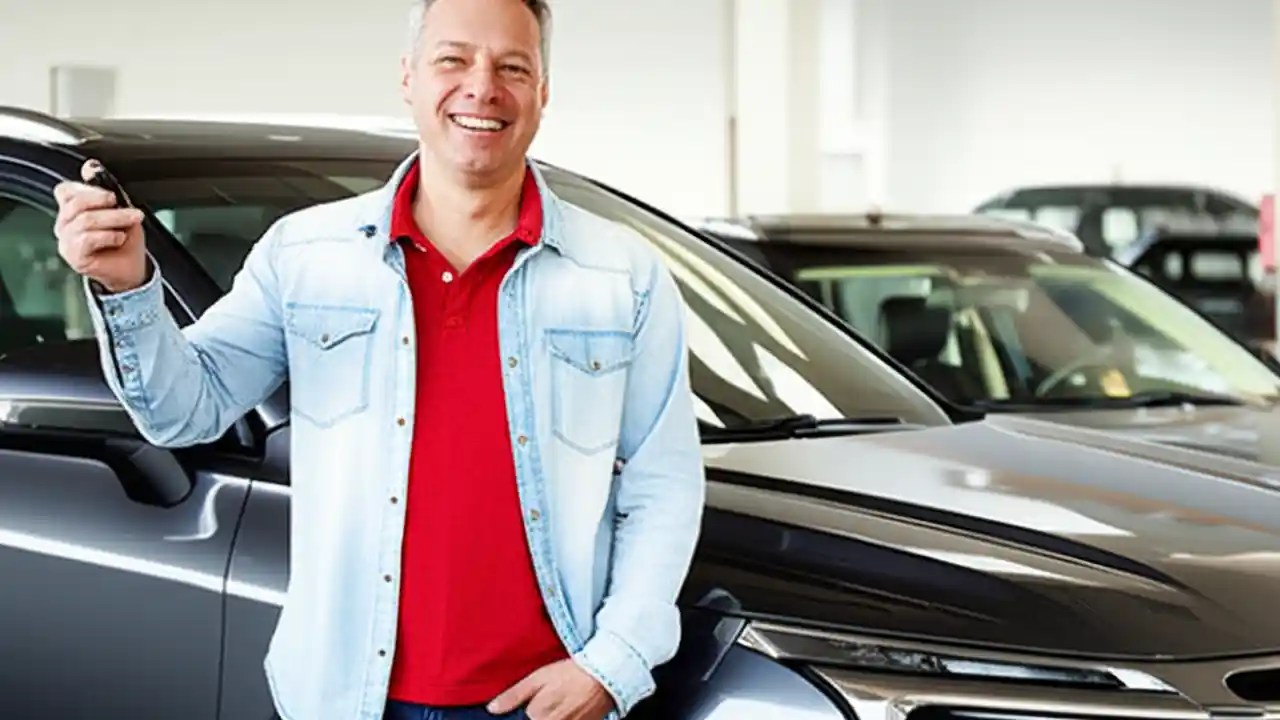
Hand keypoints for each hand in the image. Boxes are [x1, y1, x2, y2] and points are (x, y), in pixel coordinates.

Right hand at [54, 159, 147, 292]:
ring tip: (130, 225)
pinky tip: (119, 238)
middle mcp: (65, 225)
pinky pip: (86, 239)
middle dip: (106, 202)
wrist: (132, 268)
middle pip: (77, 203)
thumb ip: (106, 189)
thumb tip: (90, 166)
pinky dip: (108, 236)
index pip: (65, 191)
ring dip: (115, 219)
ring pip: (85, 220)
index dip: (87, 188)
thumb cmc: (125, 240)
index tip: (112, 195)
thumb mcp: (120, 209)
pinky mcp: (73, 256)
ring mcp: (66, 241)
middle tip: (128, 208)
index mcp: (72, 210)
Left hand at [487, 658, 614, 719]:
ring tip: (553, 705)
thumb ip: (514, 695)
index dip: (519, 714)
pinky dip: (560, 718)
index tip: (524, 708)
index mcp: (537, 716)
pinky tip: (563, 710)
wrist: (605, 678)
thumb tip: (492, 709)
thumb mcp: (538, 677)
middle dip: (534, 714)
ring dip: (546, 716)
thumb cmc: (571, 674)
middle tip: (543, 702)